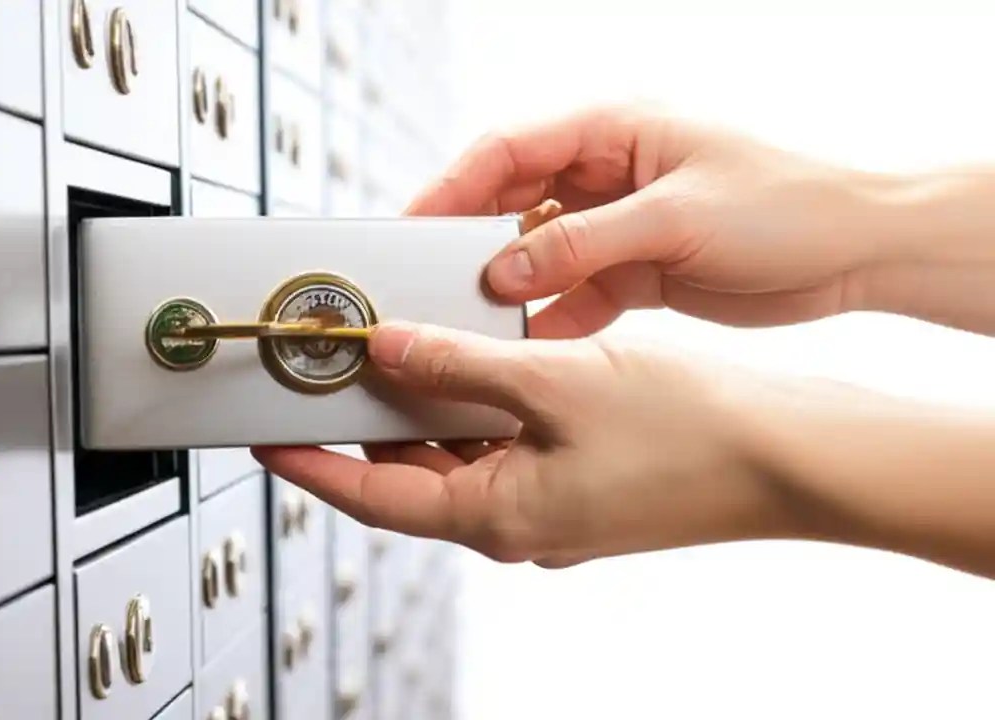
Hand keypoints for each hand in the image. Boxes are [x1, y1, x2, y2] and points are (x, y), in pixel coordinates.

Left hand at [253, 322, 793, 566]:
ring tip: (399, 352)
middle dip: (370, 424)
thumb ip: (458, 366)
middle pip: (412, 477)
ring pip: (459, 460)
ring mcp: (548, 511)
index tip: (268, 438)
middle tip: (335, 369)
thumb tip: (387, 352)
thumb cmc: (688, 432)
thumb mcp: (553, 382)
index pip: (371, 500)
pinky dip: (480, 411)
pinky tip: (477, 362)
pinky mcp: (578, 488)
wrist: (787, 458)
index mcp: (498, 519)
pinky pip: (504, 450)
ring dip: (429, 411)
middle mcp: (516, 526)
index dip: (312, 466)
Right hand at [408, 105, 898, 336]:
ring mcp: (617, 226)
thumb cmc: (784, 205)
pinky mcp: (633, 272)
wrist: (856, 251)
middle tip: (425, 283)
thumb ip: (583, 244)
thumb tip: (503, 270)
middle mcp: (606, 176)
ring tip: (467, 322)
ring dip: (506, 286)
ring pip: (536, 254)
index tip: (411, 227)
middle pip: (511, 203)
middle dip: (468, 242)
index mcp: (613, 133)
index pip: (508, 151)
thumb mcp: (674, 220)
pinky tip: (527, 348)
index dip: (453, 186)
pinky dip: (549, 320)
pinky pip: (572, 296)